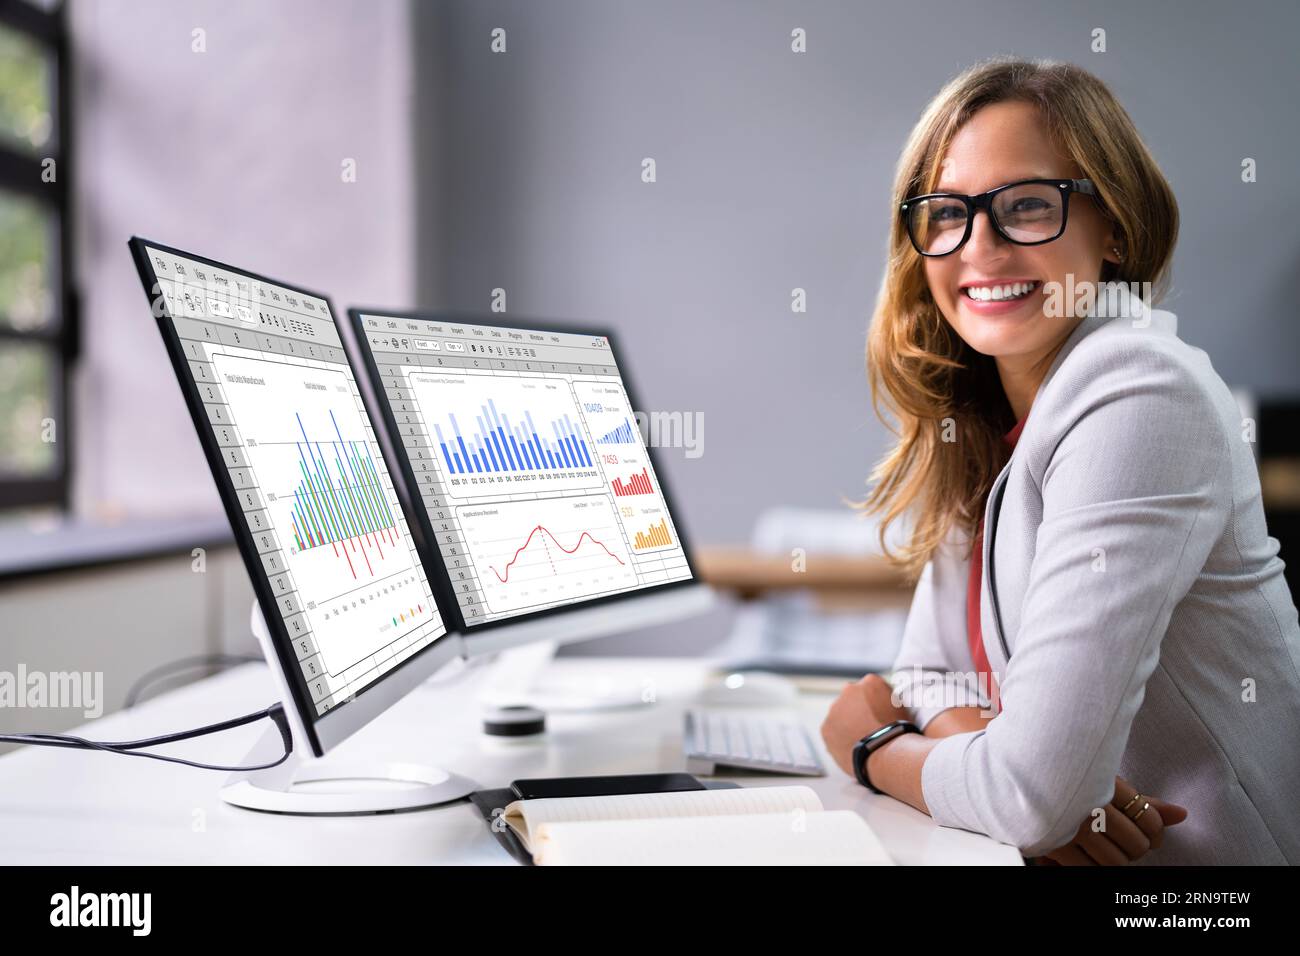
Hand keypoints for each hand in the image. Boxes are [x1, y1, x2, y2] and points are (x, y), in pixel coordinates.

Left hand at [820, 673, 910, 776]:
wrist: (888, 754)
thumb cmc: (899, 733)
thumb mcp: (901, 706)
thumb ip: (885, 698)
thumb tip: (880, 702)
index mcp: (871, 682)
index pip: (868, 687)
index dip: (873, 702)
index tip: (876, 713)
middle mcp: (849, 690)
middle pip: (850, 698)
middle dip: (856, 709)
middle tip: (867, 726)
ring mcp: (835, 708)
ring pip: (838, 714)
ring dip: (845, 723)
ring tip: (861, 740)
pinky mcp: (825, 727)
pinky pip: (830, 731)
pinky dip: (838, 737)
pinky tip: (852, 746)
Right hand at [1033, 776, 1187, 864]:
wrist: (1019, 772)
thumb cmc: (1067, 774)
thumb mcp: (1104, 779)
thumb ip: (1141, 800)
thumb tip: (1182, 815)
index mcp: (1105, 783)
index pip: (1149, 820)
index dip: (1155, 831)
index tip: (1146, 829)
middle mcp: (1090, 806)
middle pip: (1136, 845)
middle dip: (1137, 847)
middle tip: (1125, 837)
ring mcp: (1072, 827)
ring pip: (1116, 862)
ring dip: (1117, 859)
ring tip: (1107, 846)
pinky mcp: (1054, 843)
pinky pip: (1088, 870)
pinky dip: (1094, 866)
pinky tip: (1089, 852)